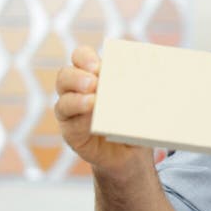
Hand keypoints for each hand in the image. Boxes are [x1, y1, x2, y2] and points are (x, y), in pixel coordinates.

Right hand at [54, 46, 151, 174]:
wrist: (130, 153)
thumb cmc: (135, 120)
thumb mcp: (140, 103)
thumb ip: (138, 92)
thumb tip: (147, 81)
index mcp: (94, 76)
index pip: (81, 57)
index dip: (85, 58)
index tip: (98, 66)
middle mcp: (78, 90)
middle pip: (66, 75)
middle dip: (78, 76)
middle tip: (94, 81)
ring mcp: (71, 110)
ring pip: (63, 97)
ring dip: (77, 97)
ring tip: (93, 100)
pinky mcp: (70, 130)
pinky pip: (68, 120)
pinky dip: (79, 115)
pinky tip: (91, 112)